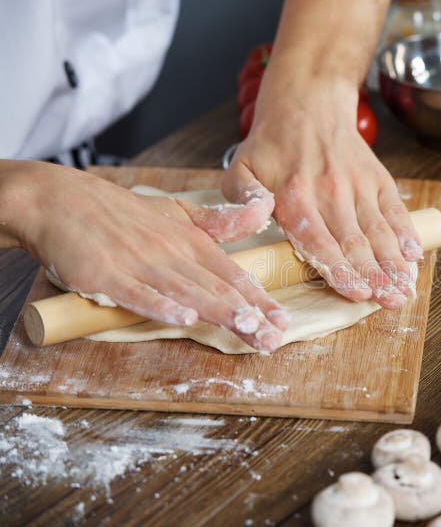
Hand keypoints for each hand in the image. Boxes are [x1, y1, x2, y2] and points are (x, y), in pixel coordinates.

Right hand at [5, 161, 289, 351]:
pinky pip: (137, 294)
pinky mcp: (107, 275)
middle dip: (248, 314)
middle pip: (215, 288)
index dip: (258, 298)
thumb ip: (220, 222)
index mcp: (191, 242)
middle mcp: (172, 252)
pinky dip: (161, 306)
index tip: (282, 321)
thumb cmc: (121, 212)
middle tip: (274, 338)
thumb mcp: (177, 212)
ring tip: (246, 328)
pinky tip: (183, 319)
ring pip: (186, 292)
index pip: (232, 274)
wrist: (60, 199)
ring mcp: (140, 263)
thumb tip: (263, 210)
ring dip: (217, 311)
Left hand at [221, 81, 422, 309]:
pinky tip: (414, 255)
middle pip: (355, 241)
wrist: (309, 102)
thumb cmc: (272, 145)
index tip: (355, 291)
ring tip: (403, 289)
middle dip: (374, 275)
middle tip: (390, 301)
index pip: (319, 240)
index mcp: (294, 196)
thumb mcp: (241, 167)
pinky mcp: (376, 179)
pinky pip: (395, 209)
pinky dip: (406, 232)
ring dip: (393, 262)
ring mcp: (357, 185)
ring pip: (378, 230)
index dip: (339, 268)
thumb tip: (254, 217)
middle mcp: (329, 192)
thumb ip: (241, 198)